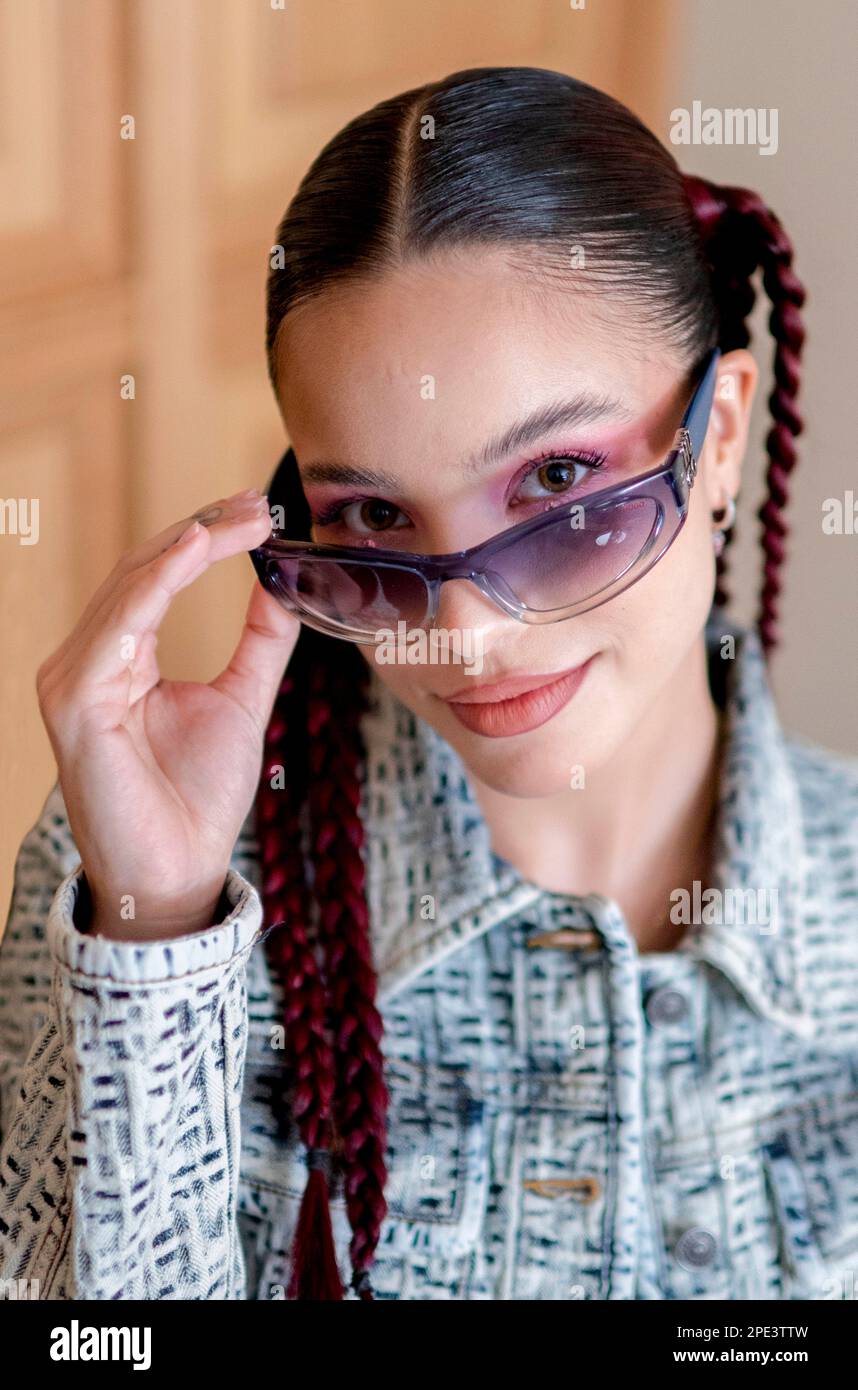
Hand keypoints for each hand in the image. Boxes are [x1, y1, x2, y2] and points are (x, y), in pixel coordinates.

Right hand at [36, 489, 298, 938]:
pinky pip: (120, 623)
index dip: (205, 537)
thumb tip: (282, 584)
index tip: (257, 512)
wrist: (179, 871)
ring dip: (188, 543)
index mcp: (120, 658)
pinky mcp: (75, 699)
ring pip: (130, 585)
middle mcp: (89, 660)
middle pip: (142, 568)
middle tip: (256, 504)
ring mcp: (75, 678)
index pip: (156, 576)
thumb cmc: (198, 797)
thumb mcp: (241, 701)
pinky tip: (199, 549)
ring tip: (241, 519)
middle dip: (202, 528)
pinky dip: (160, 580)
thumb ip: (258, 643)